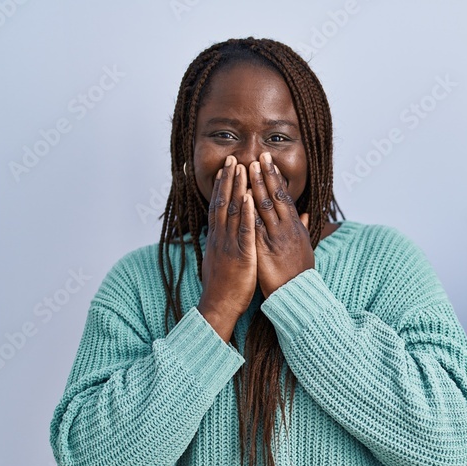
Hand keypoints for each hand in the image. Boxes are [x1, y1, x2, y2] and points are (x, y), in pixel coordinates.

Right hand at [197, 157, 257, 341]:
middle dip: (227, 180)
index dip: (221, 188)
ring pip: (232, 212)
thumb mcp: (223, 261)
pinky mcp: (241, 255)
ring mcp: (229, 245)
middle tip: (232, 159)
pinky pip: (244, 231)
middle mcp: (220, 237)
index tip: (225, 170)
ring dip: (236, 189)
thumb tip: (223, 237)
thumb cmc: (224, 287)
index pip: (218, 207)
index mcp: (217, 238)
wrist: (219, 306)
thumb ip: (225, 246)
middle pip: (222, 203)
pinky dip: (246, 213)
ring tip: (240, 169)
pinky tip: (249, 198)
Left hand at [250, 152, 313, 297]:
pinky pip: (256, 226)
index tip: (268, 162)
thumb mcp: (305, 246)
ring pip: (265, 207)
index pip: (284, 197)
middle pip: (275, 196)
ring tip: (248, 168)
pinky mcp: (265, 249)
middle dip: (266, 175)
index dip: (276, 178)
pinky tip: (243, 198)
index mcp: (295, 226)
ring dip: (257, 186)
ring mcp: (276, 237)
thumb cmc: (299, 272)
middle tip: (259, 156)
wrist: (296, 293)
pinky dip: (250, 211)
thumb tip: (305, 214)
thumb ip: (303, 228)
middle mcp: (286, 228)